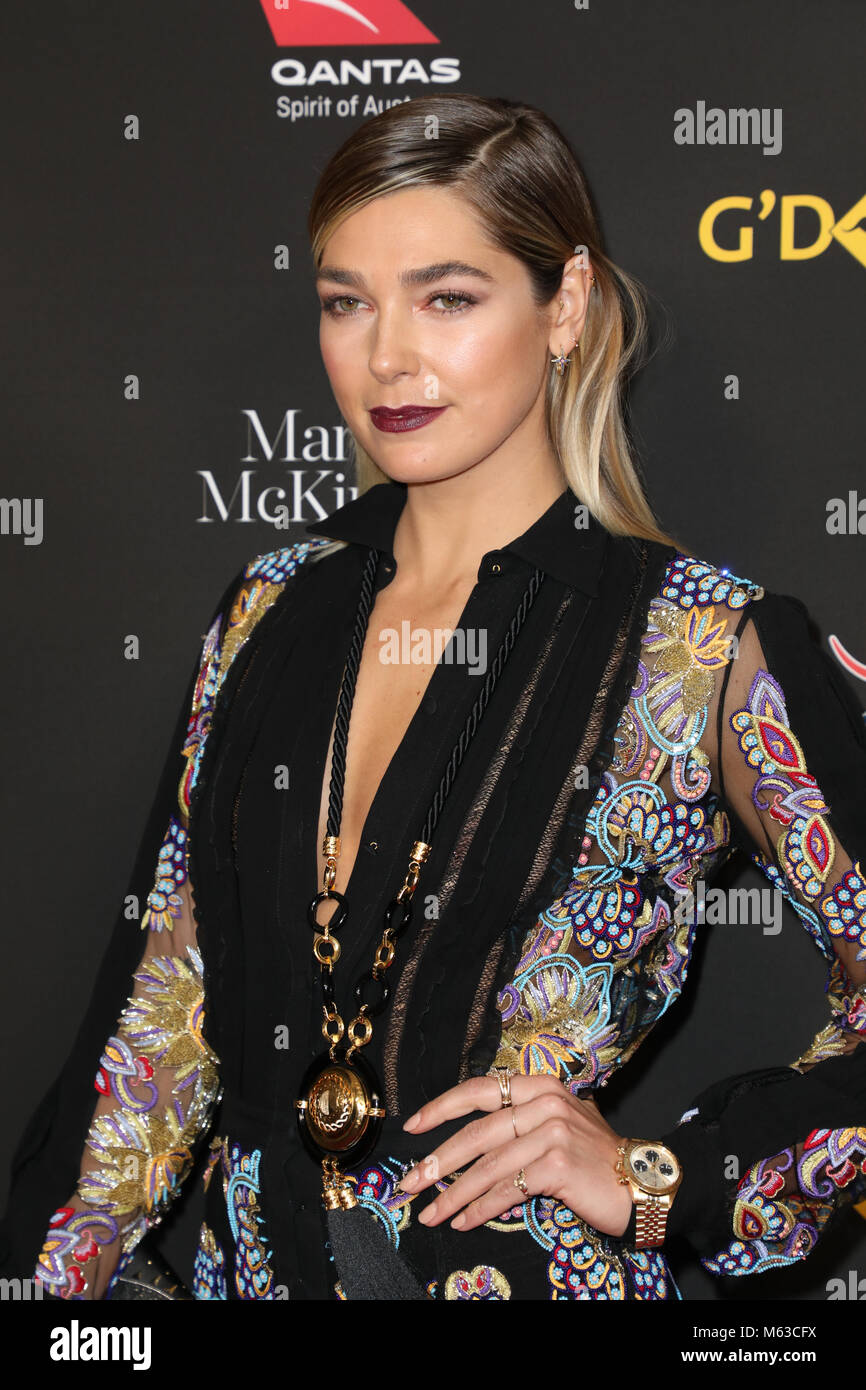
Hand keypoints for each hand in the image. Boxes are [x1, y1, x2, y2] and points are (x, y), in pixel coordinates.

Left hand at [397, 1072, 633, 1236]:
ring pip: (488, 1166)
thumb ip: (521, 1122)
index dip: (442, 1107)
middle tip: (409, 1182)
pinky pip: (508, 1190)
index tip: (413, 1126)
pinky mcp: (558, 1165)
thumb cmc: (595, 1157)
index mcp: (541, 1086)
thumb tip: (468, 1142)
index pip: (480, 1089)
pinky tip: (463, 1221)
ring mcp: (552, 1132)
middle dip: (438, 1161)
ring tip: (430, 1213)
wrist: (642, 1182)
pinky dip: (480, 1209)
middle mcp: (546, 1102)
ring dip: (453, 1194)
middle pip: (477, 1132)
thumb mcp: (559, 1124)